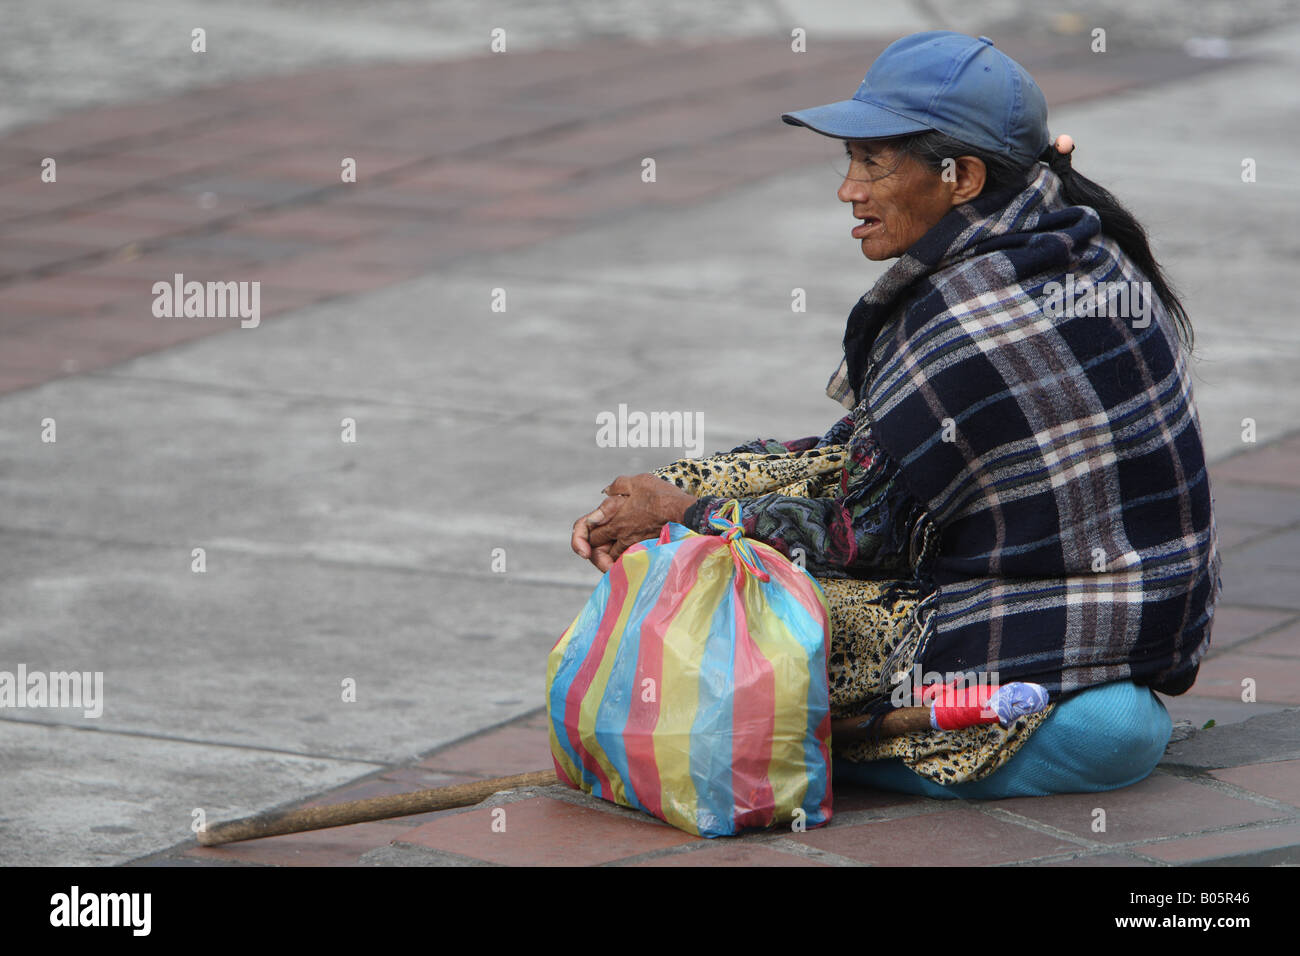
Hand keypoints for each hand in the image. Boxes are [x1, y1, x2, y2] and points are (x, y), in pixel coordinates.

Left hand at [570, 474, 696, 571]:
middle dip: (596, 548)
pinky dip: (625, 559)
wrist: (683, 512)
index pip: (592, 536)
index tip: (591, 533)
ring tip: (612, 549)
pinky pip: (630, 560)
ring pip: (615, 558)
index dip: (586, 536)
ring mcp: (636, 546)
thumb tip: (606, 491)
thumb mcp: (636, 482)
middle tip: (598, 544)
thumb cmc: (660, 495)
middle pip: (600, 551)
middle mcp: (623, 538)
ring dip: (610, 555)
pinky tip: (630, 553)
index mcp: (616, 522)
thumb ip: (617, 486)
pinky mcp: (648, 550)